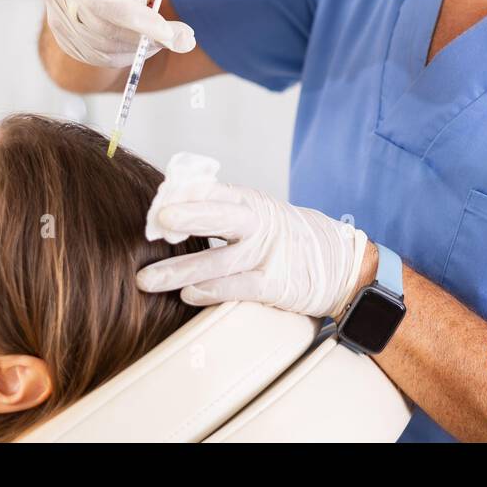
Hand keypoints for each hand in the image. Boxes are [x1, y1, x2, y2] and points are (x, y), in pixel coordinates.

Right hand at [43, 0, 195, 67]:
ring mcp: (58, 21)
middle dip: (149, 37)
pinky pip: (101, 58)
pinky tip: (143, 40)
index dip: (138, 20)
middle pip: (107, 30)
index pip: (105, 2)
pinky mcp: (66, 41)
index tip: (171, 33)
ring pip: (105, 48)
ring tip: (164, 34)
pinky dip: (128, 53)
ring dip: (141, 46)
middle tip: (185, 38)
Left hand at [135, 152, 368, 319]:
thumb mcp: (258, 214)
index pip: (215, 191)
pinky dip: (212, 291)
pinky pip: (240, 287)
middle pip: (222, 215)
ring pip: (221, 260)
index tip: (157, 197)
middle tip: (158, 219)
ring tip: (148, 279)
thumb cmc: (284, 238)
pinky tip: (188, 295)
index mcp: (251, 202)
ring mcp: (268, 254)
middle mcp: (260, 224)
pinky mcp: (276, 284)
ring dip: (182, 270)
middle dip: (189, 216)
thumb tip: (167, 203)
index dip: (185, 193)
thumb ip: (220, 209)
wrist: (338, 263)